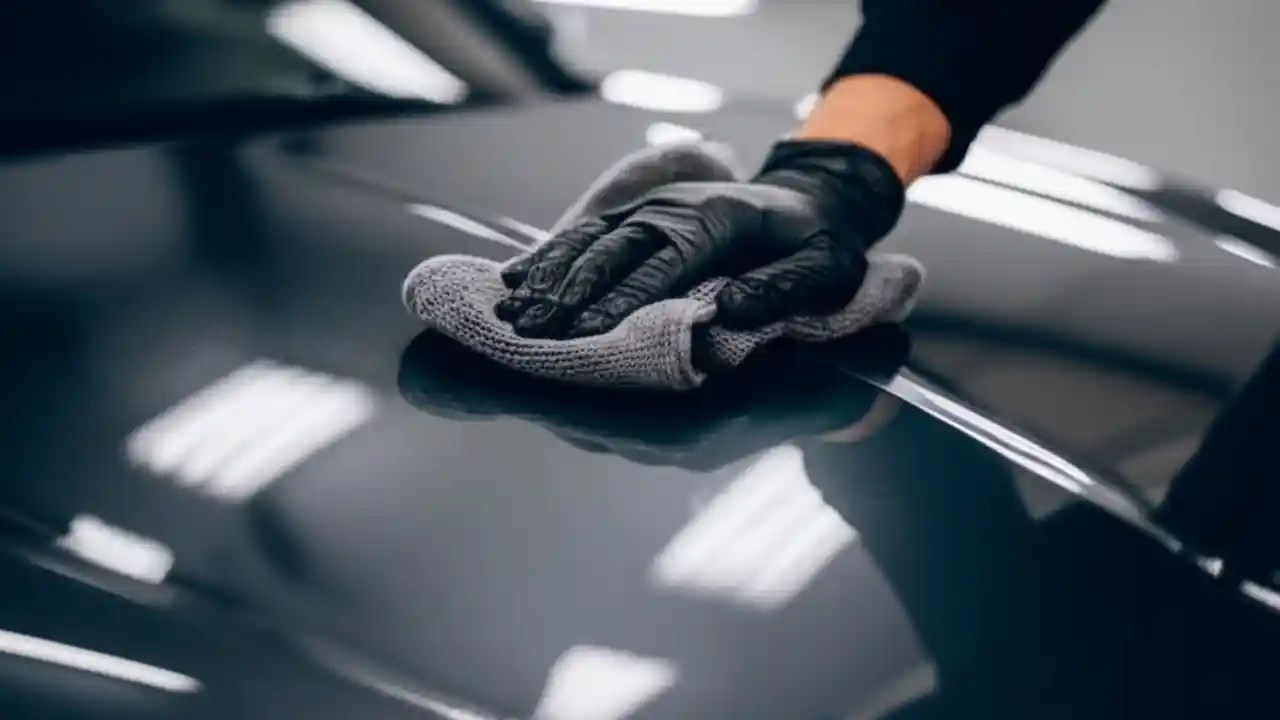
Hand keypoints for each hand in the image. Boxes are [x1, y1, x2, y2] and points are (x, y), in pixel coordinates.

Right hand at [496, 140, 904, 337]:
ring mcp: (648, 210)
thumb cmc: (818, 244)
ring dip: (548, 276)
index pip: (664, 266)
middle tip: (533, 333)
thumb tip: (730, 310)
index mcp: (716, 221)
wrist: (808, 200)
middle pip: (612, 252)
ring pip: (588, 241)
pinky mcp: (634, 216)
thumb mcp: (826, 266)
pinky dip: (546, 257)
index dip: (625, 301)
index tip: (589, 334)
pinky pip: (583, 233)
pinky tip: (512, 282)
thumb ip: (784, 287)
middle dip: (570, 294)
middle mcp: (672, 210)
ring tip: (512, 314)